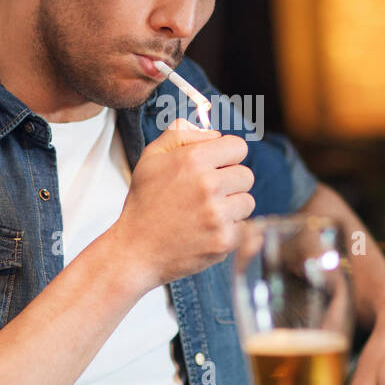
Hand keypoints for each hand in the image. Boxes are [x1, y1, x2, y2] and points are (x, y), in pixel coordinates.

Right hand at [109, 118, 255, 289]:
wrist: (136, 250)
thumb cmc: (145, 202)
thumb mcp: (152, 157)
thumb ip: (181, 134)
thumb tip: (214, 134)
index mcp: (193, 160)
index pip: (238, 147)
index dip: (227, 156)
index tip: (216, 167)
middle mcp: (209, 185)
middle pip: (246, 175)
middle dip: (230, 182)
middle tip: (207, 194)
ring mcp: (218, 215)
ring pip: (247, 202)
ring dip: (231, 207)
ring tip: (206, 213)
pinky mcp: (225, 240)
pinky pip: (244, 227)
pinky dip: (229, 230)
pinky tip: (207, 231)